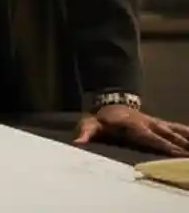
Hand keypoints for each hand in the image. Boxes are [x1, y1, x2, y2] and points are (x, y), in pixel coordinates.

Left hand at [74, 105, 188, 156]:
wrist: (110, 102)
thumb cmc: (102, 119)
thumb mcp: (91, 124)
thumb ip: (86, 133)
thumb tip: (78, 142)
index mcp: (135, 127)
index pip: (152, 139)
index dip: (164, 146)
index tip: (177, 154)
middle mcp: (149, 124)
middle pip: (168, 137)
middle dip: (182, 146)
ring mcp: (156, 123)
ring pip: (176, 132)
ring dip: (187, 140)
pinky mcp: (160, 123)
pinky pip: (177, 128)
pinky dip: (188, 133)